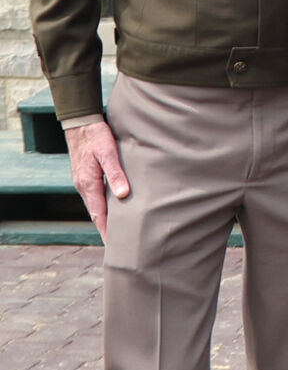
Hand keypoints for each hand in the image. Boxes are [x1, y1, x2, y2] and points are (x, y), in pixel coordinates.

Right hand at [66, 119, 128, 241]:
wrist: (81, 123)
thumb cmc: (97, 136)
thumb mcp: (108, 153)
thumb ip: (116, 174)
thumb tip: (123, 195)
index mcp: (89, 184)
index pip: (99, 215)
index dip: (107, 231)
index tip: (115, 246)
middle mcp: (84, 187)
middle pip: (97, 214)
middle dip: (107, 230)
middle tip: (121, 245)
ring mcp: (84, 182)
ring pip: (96, 206)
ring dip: (106, 219)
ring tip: (120, 232)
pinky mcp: (87, 177)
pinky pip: (96, 197)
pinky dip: (104, 207)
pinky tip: (115, 209)